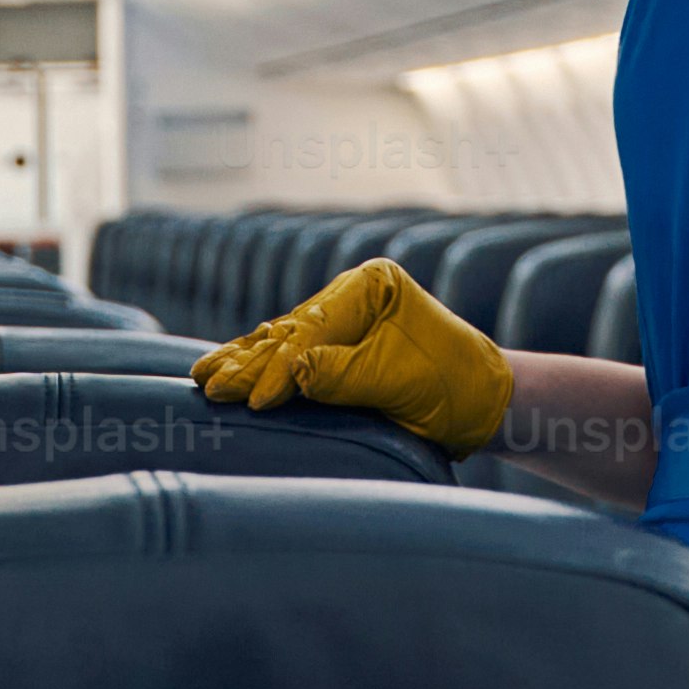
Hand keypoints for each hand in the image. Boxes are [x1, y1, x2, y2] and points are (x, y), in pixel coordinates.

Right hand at [191, 255, 508, 458]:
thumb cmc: (450, 386)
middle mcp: (351, 294)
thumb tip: (289, 372)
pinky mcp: (338, 345)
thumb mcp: (397, 381)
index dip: (280, 369)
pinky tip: (229, 371)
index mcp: (371, 284)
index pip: (312, 330)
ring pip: (282, 342)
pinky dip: (261, 367)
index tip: (255, 402)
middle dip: (249, 364)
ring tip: (205, 379)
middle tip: (210, 387)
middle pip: (289, 332)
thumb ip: (341, 375)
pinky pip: (290, 354)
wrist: (483, 403)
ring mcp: (342, 318)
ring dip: (245, 364)